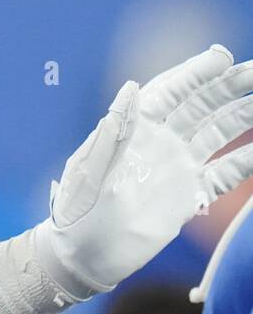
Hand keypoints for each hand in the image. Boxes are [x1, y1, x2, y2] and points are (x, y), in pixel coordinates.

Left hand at [0, 45, 252, 313]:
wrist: (84, 256)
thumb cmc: (78, 210)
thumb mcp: (92, 170)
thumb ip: (115, 130)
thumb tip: (131, 87)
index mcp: (132, 129)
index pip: (169, 92)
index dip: (195, 72)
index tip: (222, 56)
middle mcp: (158, 141)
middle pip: (200, 106)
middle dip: (229, 87)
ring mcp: (176, 166)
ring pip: (218, 133)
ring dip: (244, 116)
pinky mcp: (189, 195)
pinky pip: (224, 172)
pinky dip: (246, 161)